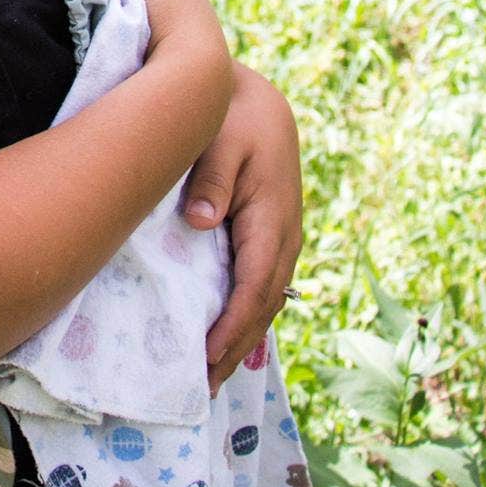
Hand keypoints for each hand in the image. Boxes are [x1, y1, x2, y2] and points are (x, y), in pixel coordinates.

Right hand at [100, 0, 229, 80]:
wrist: (188, 71)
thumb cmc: (170, 8)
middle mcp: (182, 6)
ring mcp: (174, 39)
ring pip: (144, 16)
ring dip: (125, 14)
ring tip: (88, 11)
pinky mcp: (161, 68)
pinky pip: (139, 44)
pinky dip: (124, 40)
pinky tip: (100, 43)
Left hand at [182, 61, 302, 388]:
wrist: (255, 98)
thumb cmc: (233, 115)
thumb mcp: (219, 137)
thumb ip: (212, 179)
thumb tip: (201, 221)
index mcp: (272, 218)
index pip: (254, 286)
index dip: (232, 327)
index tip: (206, 358)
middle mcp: (284, 236)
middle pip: (262, 306)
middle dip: (235, 349)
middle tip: (201, 388)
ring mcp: (281, 239)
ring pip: (265, 301)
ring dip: (241, 340)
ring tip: (210, 377)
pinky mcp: (269, 237)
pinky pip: (261, 286)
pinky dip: (245, 317)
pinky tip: (225, 338)